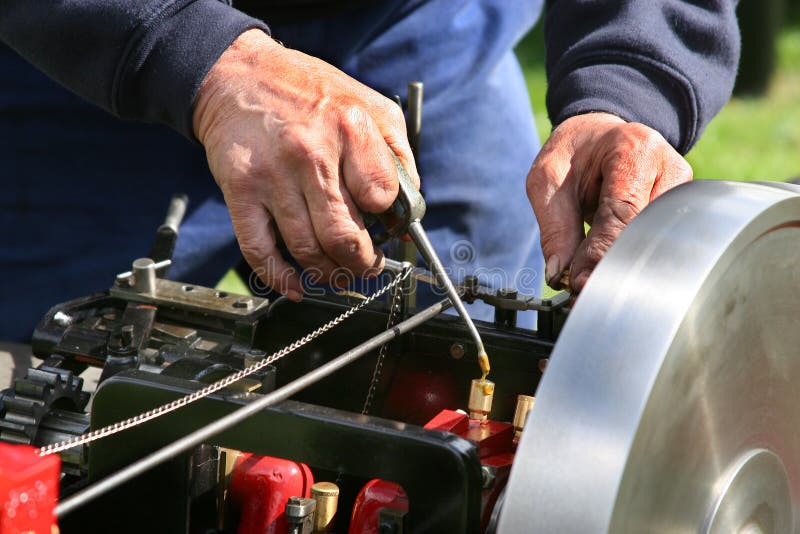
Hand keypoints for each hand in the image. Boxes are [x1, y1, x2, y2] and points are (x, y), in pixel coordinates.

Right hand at [193, 29, 418, 300]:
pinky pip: (259, 250)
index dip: (388, 221)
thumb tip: (408, 207)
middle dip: (362, 263)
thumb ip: (396, 153)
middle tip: (366, 266)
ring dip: (329, 274)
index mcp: (349, 128)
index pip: (381, 197)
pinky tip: (297, 287)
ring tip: (338, 274)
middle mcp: (311, 154)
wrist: (236, 76)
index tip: (386, 230)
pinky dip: (280, 278)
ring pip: (307, 250)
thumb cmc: (308, 92)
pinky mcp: (241, 192)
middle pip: (344, 236)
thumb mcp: (368, 104)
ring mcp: (272, 177)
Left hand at [527, 112, 691, 293]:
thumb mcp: (547, 180)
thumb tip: (560, 276)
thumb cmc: (573, 155)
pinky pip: (659, 241)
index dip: (602, 251)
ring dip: (624, 265)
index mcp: (634, 149)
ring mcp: (682, 189)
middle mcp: (668, 167)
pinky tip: (613, 273)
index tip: (582, 281)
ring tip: (593, 285)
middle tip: (582, 293)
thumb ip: (555, 226)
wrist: (596, 135)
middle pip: (644, 230)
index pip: (622, 211)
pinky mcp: (682, 207)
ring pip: (656, 241)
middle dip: (612, 263)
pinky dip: (633, 259)